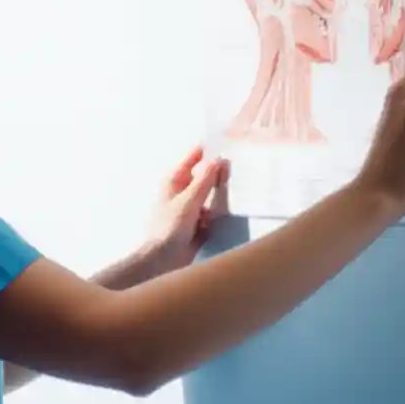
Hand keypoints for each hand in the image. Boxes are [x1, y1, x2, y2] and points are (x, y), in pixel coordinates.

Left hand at [145, 144, 229, 274]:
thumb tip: (219, 160)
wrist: (163, 260)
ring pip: (211, 196)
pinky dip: (218, 216)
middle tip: (240, 169)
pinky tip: (228, 215)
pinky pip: (213, 215)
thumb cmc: (170, 226)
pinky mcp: (197, 226)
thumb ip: (205, 180)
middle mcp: (182, 192)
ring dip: (220, 198)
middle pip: (205, 177)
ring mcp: (190, 209)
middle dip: (219, 175)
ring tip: (239, 191)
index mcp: (175, 181)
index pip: (194, 157)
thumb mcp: (189, 200)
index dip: (209, 150)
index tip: (228, 143)